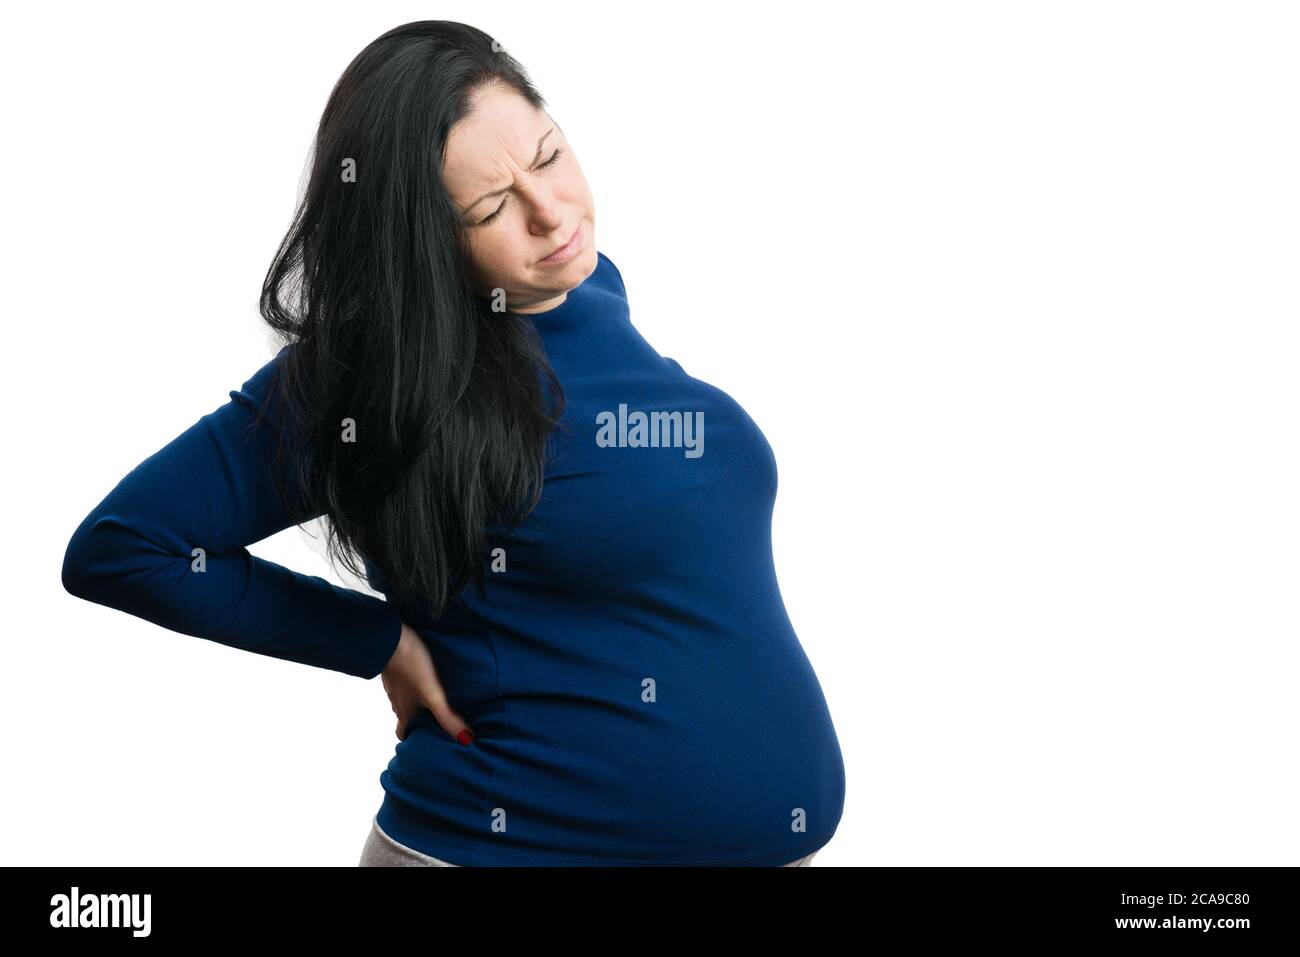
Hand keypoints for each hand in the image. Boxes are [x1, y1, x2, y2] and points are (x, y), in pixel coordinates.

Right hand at [381, 622, 475, 745]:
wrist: (388, 636)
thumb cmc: (410, 665)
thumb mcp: (432, 694)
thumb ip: (447, 717)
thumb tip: (466, 739)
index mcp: (404, 712)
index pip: (404, 734)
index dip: (414, 740)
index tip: (429, 741)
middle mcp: (397, 702)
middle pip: (407, 718)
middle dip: (421, 721)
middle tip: (441, 720)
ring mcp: (395, 685)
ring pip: (406, 700)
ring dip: (419, 703)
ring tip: (440, 699)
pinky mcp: (395, 669)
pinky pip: (405, 683)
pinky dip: (415, 685)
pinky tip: (428, 677)